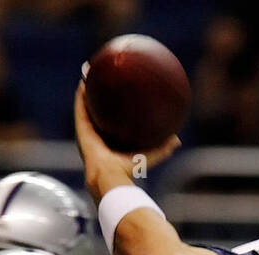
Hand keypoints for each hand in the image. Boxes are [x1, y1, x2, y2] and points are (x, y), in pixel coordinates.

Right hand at [73, 81, 180, 198]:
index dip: (112, 112)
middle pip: (96, 113)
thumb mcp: (149, 156)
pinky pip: (80, 109)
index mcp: (110, 142)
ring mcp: (86, 132)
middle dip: (97, 99)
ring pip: (85, 108)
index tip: (116, 98)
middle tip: (101, 83)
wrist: (110, 175)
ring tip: (89, 76)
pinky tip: (83, 82)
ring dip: (86, 92)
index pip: (110, 123)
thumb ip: (162, 148)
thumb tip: (177, 139)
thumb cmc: (129, 169)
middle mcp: (96, 136)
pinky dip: (80, 96)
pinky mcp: (81, 129)